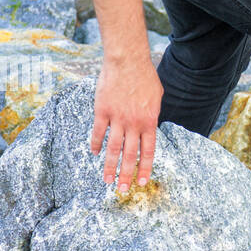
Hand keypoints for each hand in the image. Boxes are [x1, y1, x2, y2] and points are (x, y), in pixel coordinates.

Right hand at [89, 54, 162, 192]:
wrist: (127, 60)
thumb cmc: (145, 77)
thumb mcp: (157, 99)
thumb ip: (152, 116)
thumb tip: (150, 129)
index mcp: (149, 122)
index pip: (148, 151)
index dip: (145, 168)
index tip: (142, 182)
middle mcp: (133, 124)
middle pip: (130, 155)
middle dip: (127, 175)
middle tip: (123, 190)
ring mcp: (116, 118)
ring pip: (113, 148)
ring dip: (109, 166)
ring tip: (106, 180)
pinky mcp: (102, 111)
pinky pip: (97, 132)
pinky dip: (95, 144)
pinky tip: (93, 153)